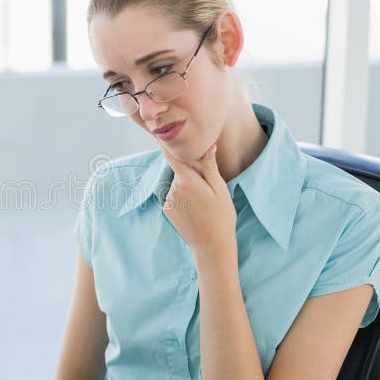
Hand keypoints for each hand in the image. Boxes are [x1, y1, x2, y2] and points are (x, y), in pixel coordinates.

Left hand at [157, 141, 236, 258]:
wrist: (212, 245)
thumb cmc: (221, 216)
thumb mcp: (220, 189)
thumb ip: (209, 167)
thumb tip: (208, 146)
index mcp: (187, 181)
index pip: (173, 157)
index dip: (165, 145)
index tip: (157, 133)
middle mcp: (173, 189)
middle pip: (180, 171)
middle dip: (191, 172)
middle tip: (208, 188)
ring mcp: (168, 200)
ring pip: (178, 184)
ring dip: (188, 187)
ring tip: (203, 203)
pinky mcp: (166, 210)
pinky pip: (174, 196)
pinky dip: (183, 198)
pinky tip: (195, 210)